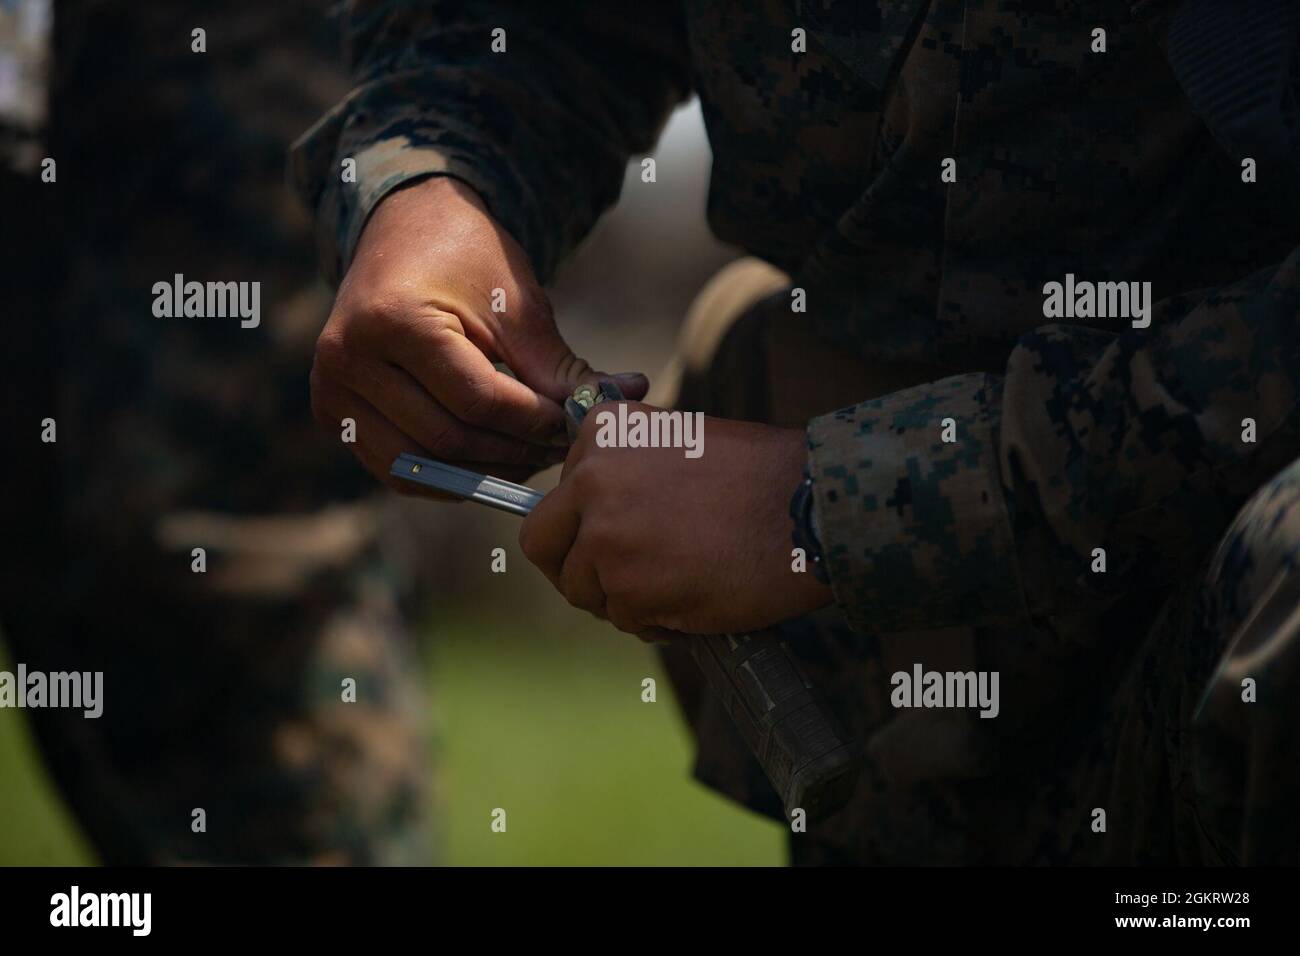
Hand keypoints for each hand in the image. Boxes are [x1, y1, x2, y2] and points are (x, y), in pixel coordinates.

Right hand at [310, 176, 647, 492]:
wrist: (404, 230)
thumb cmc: (467, 260)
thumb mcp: (518, 305)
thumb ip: (563, 366)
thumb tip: (631, 396)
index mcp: (392, 320)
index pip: (478, 400)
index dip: (534, 422)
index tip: (573, 422)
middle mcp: (346, 360)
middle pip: (448, 441)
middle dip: (514, 452)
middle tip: (559, 446)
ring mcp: (331, 391)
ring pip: (421, 466)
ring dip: (484, 471)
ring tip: (529, 452)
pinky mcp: (331, 412)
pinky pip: (397, 469)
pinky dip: (448, 475)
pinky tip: (490, 458)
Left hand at [519, 403, 832, 634]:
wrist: (812, 508)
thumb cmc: (760, 476)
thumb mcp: (677, 443)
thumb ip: (624, 470)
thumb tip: (585, 513)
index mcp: (602, 434)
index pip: (554, 495)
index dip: (580, 524)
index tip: (612, 535)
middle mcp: (591, 480)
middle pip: (543, 544)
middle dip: (576, 567)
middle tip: (618, 578)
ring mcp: (606, 537)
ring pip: (583, 590)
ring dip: (622, 598)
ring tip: (678, 583)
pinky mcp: (630, 589)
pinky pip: (625, 620)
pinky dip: (656, 621)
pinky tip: (695, 600)